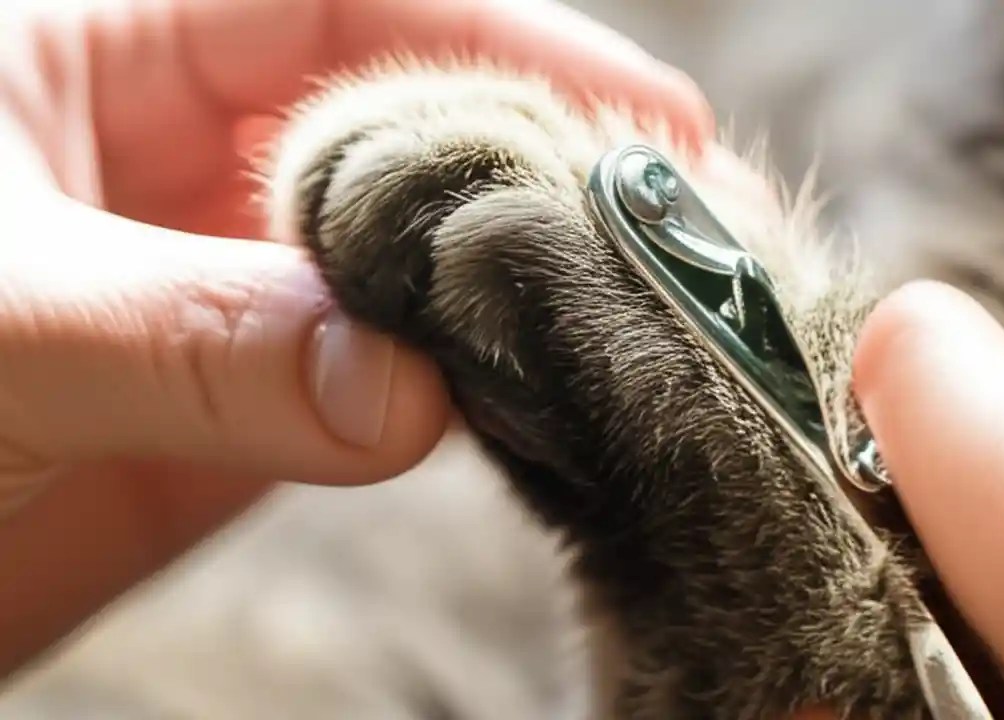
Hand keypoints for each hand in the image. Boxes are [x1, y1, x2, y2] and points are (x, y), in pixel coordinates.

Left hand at [0, 0, 712, 676]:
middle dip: (531, 182)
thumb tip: (399, 389)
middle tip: (666, 244)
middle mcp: (170, 155)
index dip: (515, 45)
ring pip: (394, 276)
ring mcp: (206, 290)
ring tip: (627, 339)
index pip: (352, 2)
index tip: (657, 119)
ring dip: (501, 309)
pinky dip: (449, 411)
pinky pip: (363, 396)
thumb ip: (184, 338)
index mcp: (100, 36)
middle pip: (403, 138)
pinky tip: (531, 424)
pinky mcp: (215, 416)